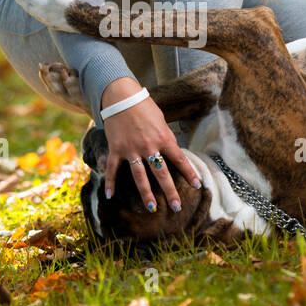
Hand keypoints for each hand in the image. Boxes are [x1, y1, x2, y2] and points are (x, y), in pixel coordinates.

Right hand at [98, 81, 201, 212]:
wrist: (122, 96)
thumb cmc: (144, 106)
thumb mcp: (161, 120)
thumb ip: (165, 137)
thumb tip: (171, 152)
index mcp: (163, 137)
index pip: (179, 159)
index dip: (189, 173)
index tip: (197, 185)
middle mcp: (149, 146)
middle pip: (162, 173)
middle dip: (170, 191)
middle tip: (177, 207)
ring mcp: (131, 149)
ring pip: (140, 176)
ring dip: (146, 194)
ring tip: (152, 208)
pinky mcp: (117, 149)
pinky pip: (113, 169)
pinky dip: (110, 183)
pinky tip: (109, 196)